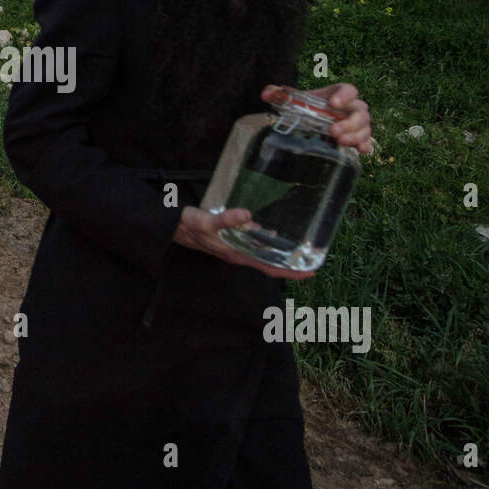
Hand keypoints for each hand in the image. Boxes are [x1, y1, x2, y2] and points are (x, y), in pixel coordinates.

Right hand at [173, 206, 316, 279]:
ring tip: (300, 248)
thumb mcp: (208, 222)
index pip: (270, 269)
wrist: (174, 227)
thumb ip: (226, 219)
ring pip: (265, 255)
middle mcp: (240, 254)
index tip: (312, 272)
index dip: (291, 272)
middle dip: (292, 264)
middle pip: (272, 264)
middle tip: (314, 257)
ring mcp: (237, 249)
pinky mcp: (233, 240)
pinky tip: (275, 231)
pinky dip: (268, 241)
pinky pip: (255, 244)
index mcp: (238, 255)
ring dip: (282, 254)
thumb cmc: (191, 226)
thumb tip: (247, 215)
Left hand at [264, 82, 372, 155]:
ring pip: (365, 127)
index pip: (349, 90)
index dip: (344, 96)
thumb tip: (267, 94)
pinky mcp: (356, 137)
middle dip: (349, 122)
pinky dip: (365, 145)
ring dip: (355, 135)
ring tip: (339, 141)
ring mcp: (356, 123)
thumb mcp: (292, 99)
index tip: (333, 103)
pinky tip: (360, 150)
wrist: (310, 119)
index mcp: (338, 94)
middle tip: (333, 131)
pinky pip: (367, 140)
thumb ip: (279, 94)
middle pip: (360, 112)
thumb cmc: (306, 106)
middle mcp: (351, 108)